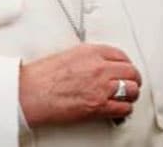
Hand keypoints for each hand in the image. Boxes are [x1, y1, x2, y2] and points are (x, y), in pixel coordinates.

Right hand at [19, 44, 141, 126]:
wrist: (28, 94)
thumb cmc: (41, 77)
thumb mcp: (69, 54)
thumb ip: (89, 57)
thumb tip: (99, 63)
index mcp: (93, 52)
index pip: (122, 56)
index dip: (127, 64)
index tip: (127, 69)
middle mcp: (100, 68)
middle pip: (131, 72)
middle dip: (133, 78)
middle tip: (132, 83)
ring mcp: (101, 87)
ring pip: (132, 90)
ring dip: (132, 94)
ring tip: (129, 96)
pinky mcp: (98, 106)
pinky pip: (123, 108)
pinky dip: (125, 110)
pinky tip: (122, 109)